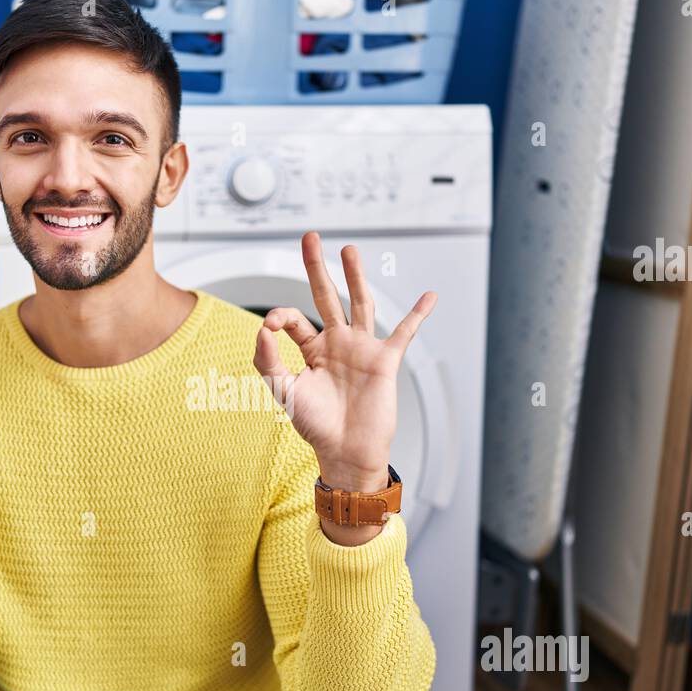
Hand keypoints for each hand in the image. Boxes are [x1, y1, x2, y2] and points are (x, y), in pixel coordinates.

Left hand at [252, 231, 436, 493]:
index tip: (271, 326)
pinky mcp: (385, 361)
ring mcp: (362, 350)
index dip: (279, 317)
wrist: (346, 452)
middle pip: (326, 296)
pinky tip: (429, 295)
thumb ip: (268, 361)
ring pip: (360, 303)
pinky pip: (404, 332)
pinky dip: (418, 314)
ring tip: (349, 249)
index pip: (294, 320)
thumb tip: (262, 329)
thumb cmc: (315, 427)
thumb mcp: (284, 391)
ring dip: (356, 276)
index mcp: (312, 351)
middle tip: (311, 237)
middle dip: (317, 268)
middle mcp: (337, 344)